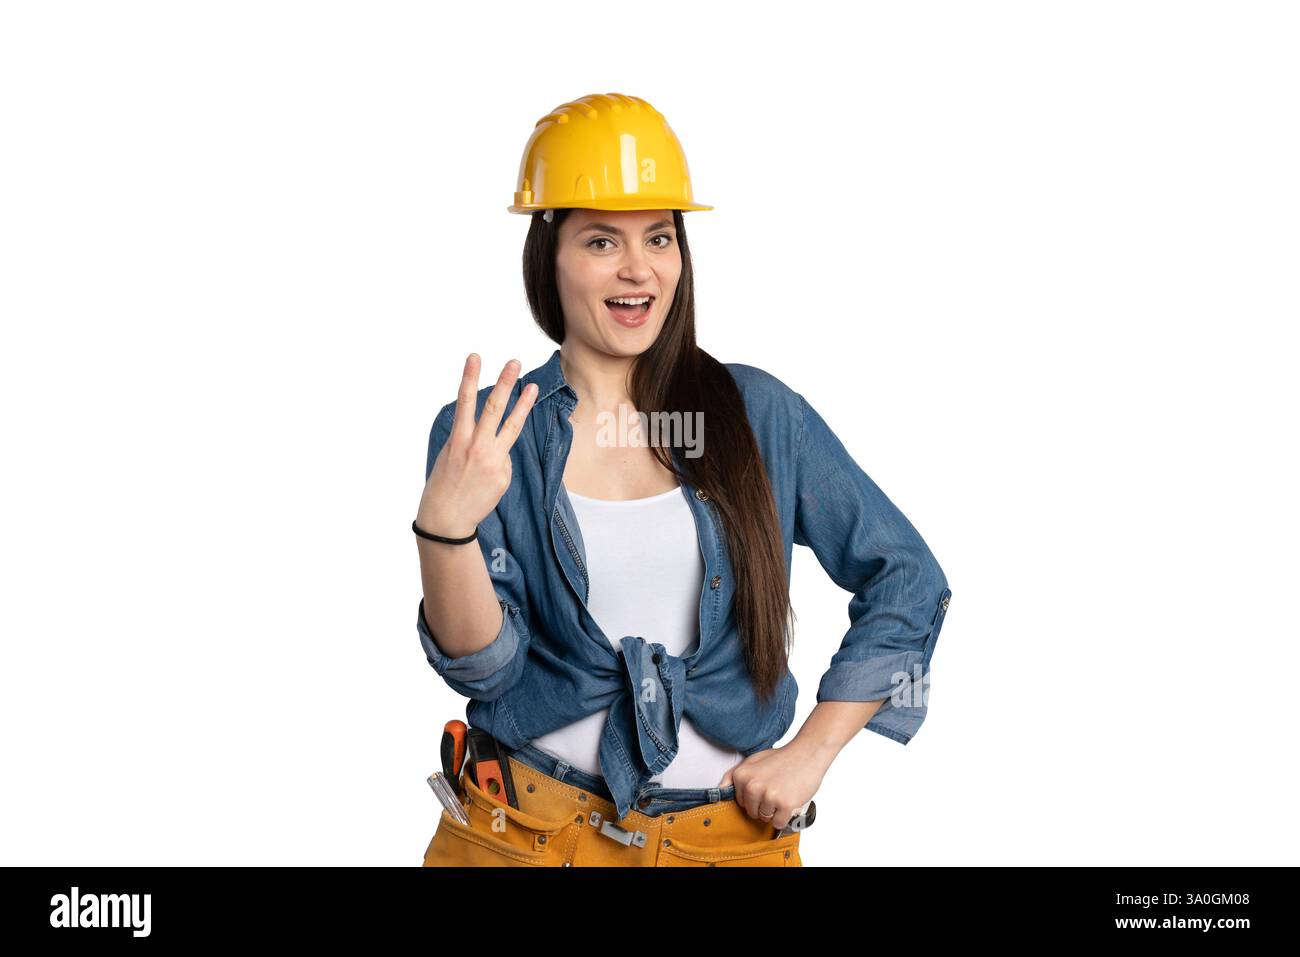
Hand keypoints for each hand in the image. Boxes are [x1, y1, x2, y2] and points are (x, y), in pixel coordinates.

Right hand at [417, 354, 537, 536]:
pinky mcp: (504, 475)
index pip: (465, 401)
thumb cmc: (445, 483)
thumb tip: (496, 435)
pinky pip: (504, 461)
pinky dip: (497, 463)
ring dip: (523, 405)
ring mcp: (493, 461)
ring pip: (512, 427)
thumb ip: (470, 438)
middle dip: (505, 382)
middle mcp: (477, 447)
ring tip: (533, 386)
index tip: (476, 356)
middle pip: (495, 408)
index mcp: (458, 439)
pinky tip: (485, 478)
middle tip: (514, 362)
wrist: (447, 518)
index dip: (470, 377)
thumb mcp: (450, 454)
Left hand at [719, 738, 829, 830]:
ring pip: (765, 818)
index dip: (754, 797)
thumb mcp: (753, 760)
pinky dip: (785, 817)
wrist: (807, 753)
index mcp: (741, 775)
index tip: (765, 786)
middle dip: (763, 806)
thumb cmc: (781, 758)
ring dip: (775, 811)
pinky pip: (778, 823)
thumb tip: (719, 790)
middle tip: (776, 789)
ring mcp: (769, 796)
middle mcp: (753, 786)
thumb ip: (734, 775)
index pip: (741, 802)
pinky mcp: (785, 805)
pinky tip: (789, 802)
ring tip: (783, 793)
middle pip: (752, 813)